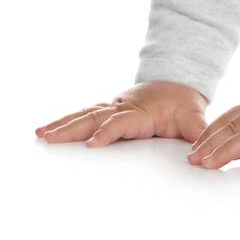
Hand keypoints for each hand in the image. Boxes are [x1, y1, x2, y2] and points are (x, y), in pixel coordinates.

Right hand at [36, 81, 208, 146]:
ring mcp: (112, 108)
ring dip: (63, 124)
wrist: (177, 84)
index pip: (123, 121)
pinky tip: (46, 130)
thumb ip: (197, 133)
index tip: (92, 144)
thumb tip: (199, 154)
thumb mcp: (194, 117)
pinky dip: (65, 122)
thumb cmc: (183, 104)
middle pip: (94, 116)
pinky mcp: (106, 111)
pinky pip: (84, 115)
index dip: (108, 132)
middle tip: (49, 137)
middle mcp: (123, 107)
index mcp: (143, 111)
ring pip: (85, 114)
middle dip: (72, 127)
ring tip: (40, 134)